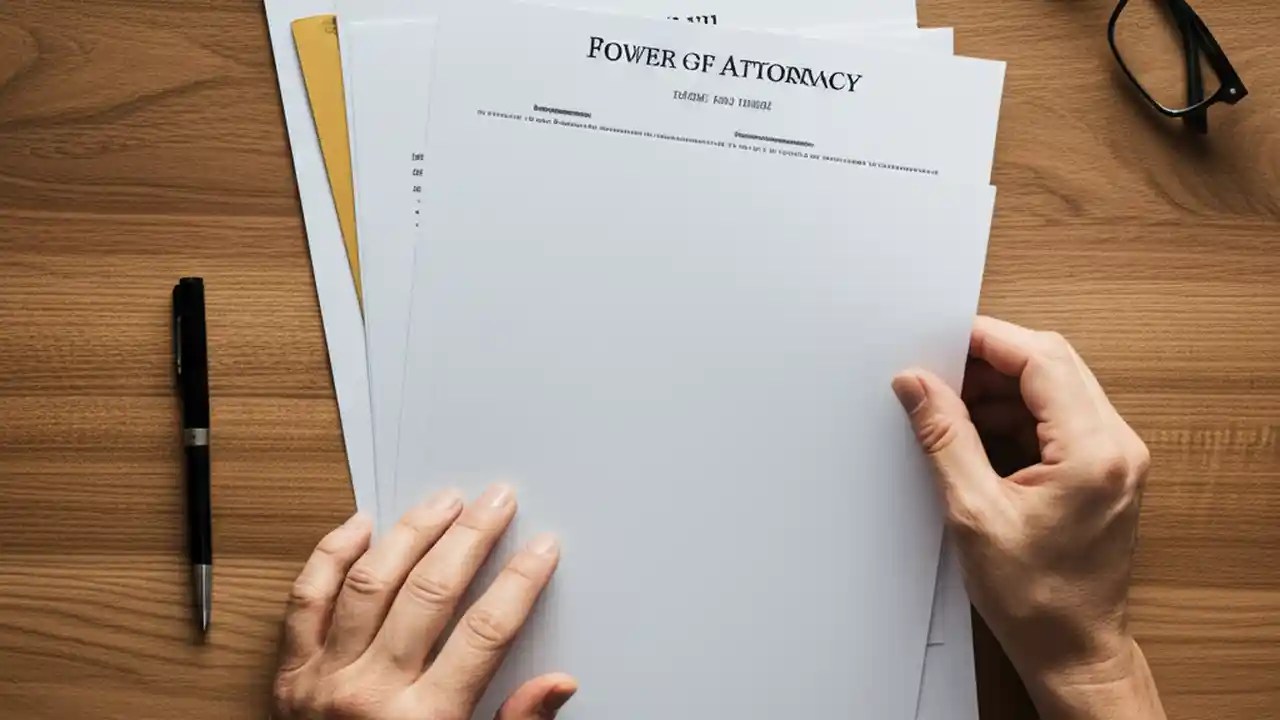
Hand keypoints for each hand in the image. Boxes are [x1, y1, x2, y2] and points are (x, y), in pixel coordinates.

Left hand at [273, 485, 576, 719]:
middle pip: (431, 593)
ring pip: (370, 583)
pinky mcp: (290, 674)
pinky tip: (361, 526)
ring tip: (443, 501)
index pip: (485, 632)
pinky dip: (330, 556)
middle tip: (498, 501)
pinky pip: (305, 600)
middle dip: (472, 538)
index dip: (519, 583)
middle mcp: (371, 695)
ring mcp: (324, 680)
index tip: (542, 549)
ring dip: (410, 533)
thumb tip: (561, 684)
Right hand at [893, 317, 1165, 719]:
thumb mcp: (974, 513)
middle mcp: (1118, 447)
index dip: (988, 341)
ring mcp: (1117, 457)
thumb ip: (945, 438)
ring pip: (1056, 388)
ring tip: (951, 410)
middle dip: (991, 362)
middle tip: (938, 374)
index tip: (942, 341)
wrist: (1075, 652)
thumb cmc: (1037, 601)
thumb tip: (918, 385)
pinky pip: (1060, 418)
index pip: (1043, 360)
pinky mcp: (1105, 470)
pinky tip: (977, 434)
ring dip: (1002, 390)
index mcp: (1095, 453)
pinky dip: (1017, 415)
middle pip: (1053, 365)